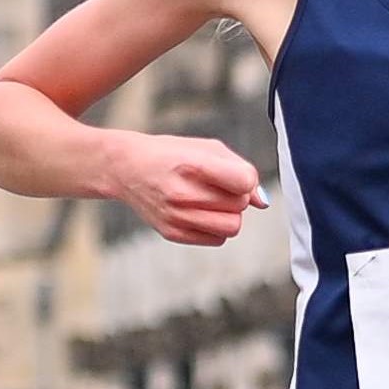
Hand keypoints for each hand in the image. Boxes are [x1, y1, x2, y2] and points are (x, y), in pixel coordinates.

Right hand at [111, 131, 262, 246]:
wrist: (126, 168)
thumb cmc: (172, 154)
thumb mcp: (207, 148)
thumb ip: (240, 170)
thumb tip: (262, 202)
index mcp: (192, 164)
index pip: (244, 181)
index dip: (245, 178)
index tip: (234, 173)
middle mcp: (182, 193)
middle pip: (240, 205)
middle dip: (237, 196)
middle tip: (218, 186)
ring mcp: (176, 216)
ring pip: (232, 227)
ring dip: (229, 214)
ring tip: (212, 200)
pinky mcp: (172, 233)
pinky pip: (217, 239)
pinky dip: (217, 227)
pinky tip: (201, 212)